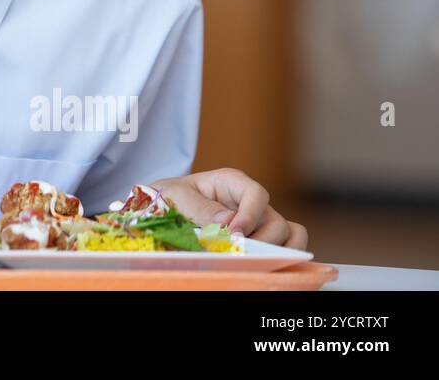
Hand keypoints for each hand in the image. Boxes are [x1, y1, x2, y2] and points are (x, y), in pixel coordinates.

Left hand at [150, 168, 307, 249]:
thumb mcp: (175, 196)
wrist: (159, 209)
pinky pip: (288, 245)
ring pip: (290, 234)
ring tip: (253, 260)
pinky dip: (284, 256)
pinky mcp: (260, 238)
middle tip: (238, 252)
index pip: (256, 194)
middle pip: (276, 221)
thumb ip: (198, 206)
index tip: (234, 234)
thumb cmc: (169, 197)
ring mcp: (258, 221)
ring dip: (278, 250)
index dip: (250, 215)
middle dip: (262, 240)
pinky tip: (263, 266)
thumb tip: (228, 222)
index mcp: (231, 183)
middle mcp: (249, 202)